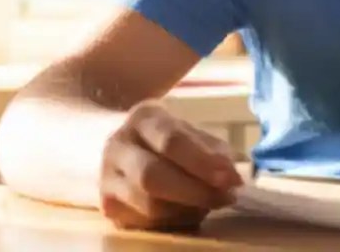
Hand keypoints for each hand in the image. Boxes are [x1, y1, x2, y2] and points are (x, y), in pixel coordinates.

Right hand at [99, 100, 243, 229]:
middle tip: (227, 197)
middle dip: (195, 191)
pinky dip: (174, 219)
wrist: (125, 149)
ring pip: (148, 204)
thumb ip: (214, 151)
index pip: (172, 140)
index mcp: (143, 118)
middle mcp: (117, 146)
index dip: (203, 162)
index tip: (232, 178)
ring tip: (210, 202)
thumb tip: (232, 178)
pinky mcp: (108, 206)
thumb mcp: (192, 132)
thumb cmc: (169, 140)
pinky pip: (146, 221)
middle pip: (153, 176)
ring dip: (188, 208)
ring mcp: (106, 178)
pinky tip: (188, 210)